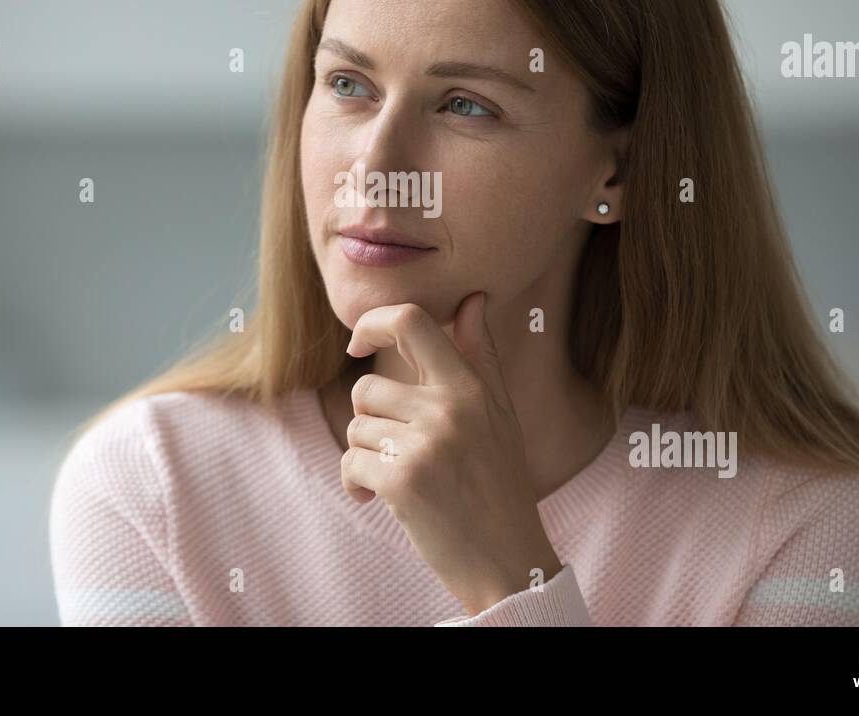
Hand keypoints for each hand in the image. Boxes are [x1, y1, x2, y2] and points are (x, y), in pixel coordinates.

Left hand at [340, 291, 563, 615]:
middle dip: (370, 421)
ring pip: (356, 429)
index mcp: (469, 386)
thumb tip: (472, 299)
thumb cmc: (500, 482)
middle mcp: (448, 409)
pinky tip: (381, 499)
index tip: (358, 342)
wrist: (508, 559)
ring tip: (401, 478)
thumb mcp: (499, 413)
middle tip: (400, 450)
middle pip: (366, 388)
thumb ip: (480, 354)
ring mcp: (425, 445)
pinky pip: (350, 464)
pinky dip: (356, 485)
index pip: (410, 321)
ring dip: (367, 456)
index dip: (372, 322)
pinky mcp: (402, 482)